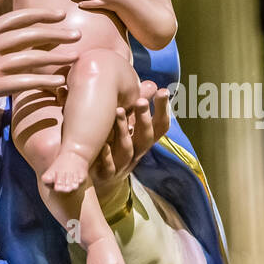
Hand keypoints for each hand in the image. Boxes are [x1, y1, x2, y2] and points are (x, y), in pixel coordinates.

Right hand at [0, 8, 80, 122]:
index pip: (13, 19)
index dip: (37, 14)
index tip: (57, 13)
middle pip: (27, 33)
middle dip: (54, 31)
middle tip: (77, 31)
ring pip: (28, 55)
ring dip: (54, 55)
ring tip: (75, 55)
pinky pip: (20, 81)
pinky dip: (42, 81)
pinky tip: (58, 83)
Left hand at [87, 81, 170, 197]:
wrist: (99, 179)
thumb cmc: (116, 146)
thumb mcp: (130, 127)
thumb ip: (139, 107)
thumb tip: (152, 84)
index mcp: (143, 140)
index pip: (160, 125)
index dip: (163, 110)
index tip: (164, 91)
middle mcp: (137, 152)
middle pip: (146, 137)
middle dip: (144, 118)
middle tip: (141, 101)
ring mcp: (122, 164)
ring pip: (128, 149)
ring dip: (124, 130)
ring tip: (118, 111)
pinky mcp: (106, 174)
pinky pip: (109, 167)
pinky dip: (107, 156)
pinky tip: (103, 145)